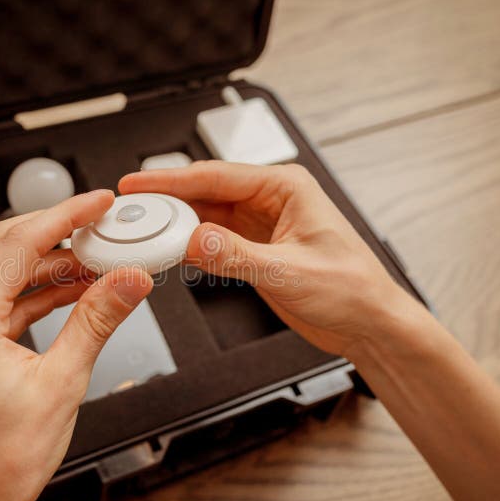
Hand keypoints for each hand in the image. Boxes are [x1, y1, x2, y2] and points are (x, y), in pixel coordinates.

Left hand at [0, 190, 152, 500]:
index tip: (96, 202)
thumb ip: (97, 322)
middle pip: (0, 243)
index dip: (64, 215)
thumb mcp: (62, 384)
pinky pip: (0, 297)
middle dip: (51, 229)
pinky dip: (35, 289)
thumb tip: (126, 282)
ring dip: (46, 261)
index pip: (18, 243)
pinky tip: (70, 291)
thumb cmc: (0, 460)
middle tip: (95, 224)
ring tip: (93, 262)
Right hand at [119, 160, 416, 356]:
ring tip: (144, 231)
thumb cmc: (353, 289)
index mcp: (286, 187)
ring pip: (205, 216)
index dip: (172, 180)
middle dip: (167, 200)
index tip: (139, 183)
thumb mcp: (290, 271)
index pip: (217, 176)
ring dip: (176, 224)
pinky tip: (171, 250)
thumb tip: (194, 239)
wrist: (368, 324)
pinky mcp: (253, 250)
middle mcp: (270, 201)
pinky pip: (212, 241)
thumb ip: (237, 255)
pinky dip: (190, 246)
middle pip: (206, 192)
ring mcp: (260, 226)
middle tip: (131, 209)